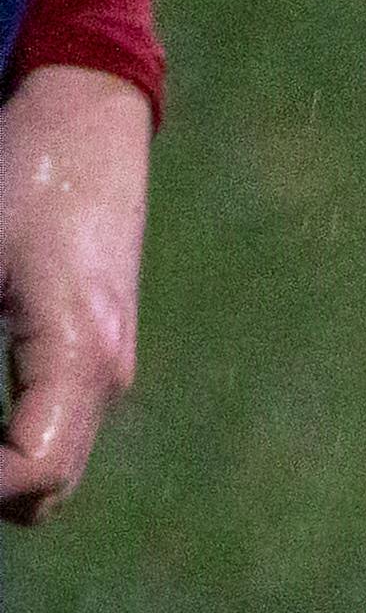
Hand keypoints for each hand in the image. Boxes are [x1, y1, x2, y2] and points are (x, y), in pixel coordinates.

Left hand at [0, 60, 146, 523]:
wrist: (86, 121)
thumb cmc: (18, 174)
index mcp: (78, 357)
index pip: (32, 472)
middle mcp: (105, 377)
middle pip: (45, 490)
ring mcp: (108, 369)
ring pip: (53, 469)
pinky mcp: (97, 354)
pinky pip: (55, 435)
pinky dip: (6, 448)